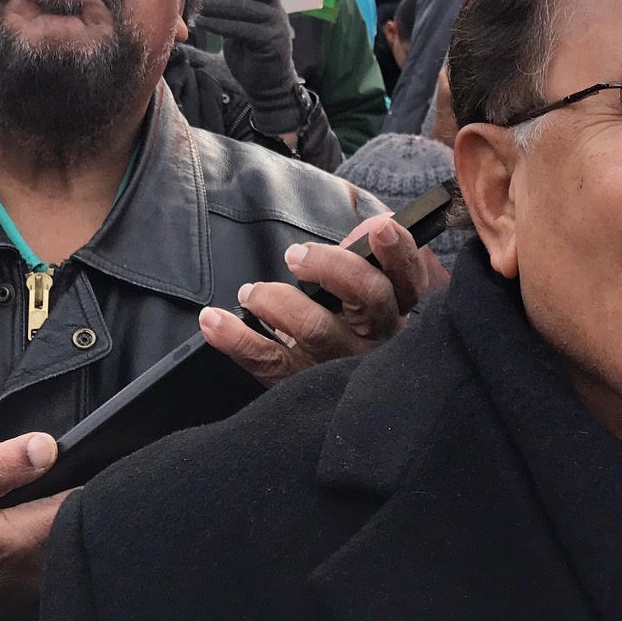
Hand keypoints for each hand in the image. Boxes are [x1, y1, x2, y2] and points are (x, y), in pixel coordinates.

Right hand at [0, 433, 67, 620]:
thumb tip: (48, 447)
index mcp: (22, 542)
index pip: (83, 503)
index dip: (85, 478)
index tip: (78, 465)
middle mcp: (37, 576)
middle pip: (84, 531)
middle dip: (78, 505)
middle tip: (50, 486)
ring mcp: (33, 600)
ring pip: (73, 554)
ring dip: (66, 532)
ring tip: (37, 511)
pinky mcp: (25, 612)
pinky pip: (55, 577)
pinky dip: (52, 558)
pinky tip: (27, 543)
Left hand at [192, 0, 302, 134]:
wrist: (268, 90)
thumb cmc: (250, 61)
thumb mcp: (235, 37)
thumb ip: (222, 21)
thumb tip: (190, 18)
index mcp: (269, 5)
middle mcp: (276, 11)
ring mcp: (276, 26)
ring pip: (244, 8)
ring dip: (218, 6)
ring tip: (196, 3)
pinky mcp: (270, 42)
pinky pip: (242, 29)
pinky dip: (221, 25)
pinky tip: (204, 23)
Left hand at [200, 215, 449, 386]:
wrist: (328, 393)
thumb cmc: (342, 320)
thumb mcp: (360, 287)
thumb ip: (362, 254)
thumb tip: (363, 227)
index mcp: (394, 310)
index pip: (409, 280)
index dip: (399, 252)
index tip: (378, 227)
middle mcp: (374, 339)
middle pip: (369, 297)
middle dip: (332, 265)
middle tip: (295, 255)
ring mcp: (337, 365)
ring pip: (315, 329)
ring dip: (276, 299)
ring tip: (250, 291)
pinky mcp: (299, 384)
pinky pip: (267, 362)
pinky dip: (235, 338)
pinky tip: (212, 321)